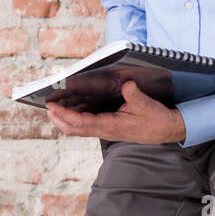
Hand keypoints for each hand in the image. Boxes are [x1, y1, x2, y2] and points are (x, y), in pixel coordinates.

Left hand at [46, 80, 186, 143]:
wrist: (167, 130)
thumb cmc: (157, 119)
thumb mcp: (146, 104)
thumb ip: (134, 94)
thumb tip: (127, 84)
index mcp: (111, 126)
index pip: (81, 122)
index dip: (64, 114)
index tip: (51, 106)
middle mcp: (105, 130)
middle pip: (74, 129)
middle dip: (58, 119)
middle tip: (47, 107)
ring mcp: (106, 131)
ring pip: (78, 129)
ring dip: (64, 120)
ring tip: (54, 108)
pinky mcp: (108, 129)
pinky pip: (86, 126)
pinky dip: (75, 119)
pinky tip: (71, 110)